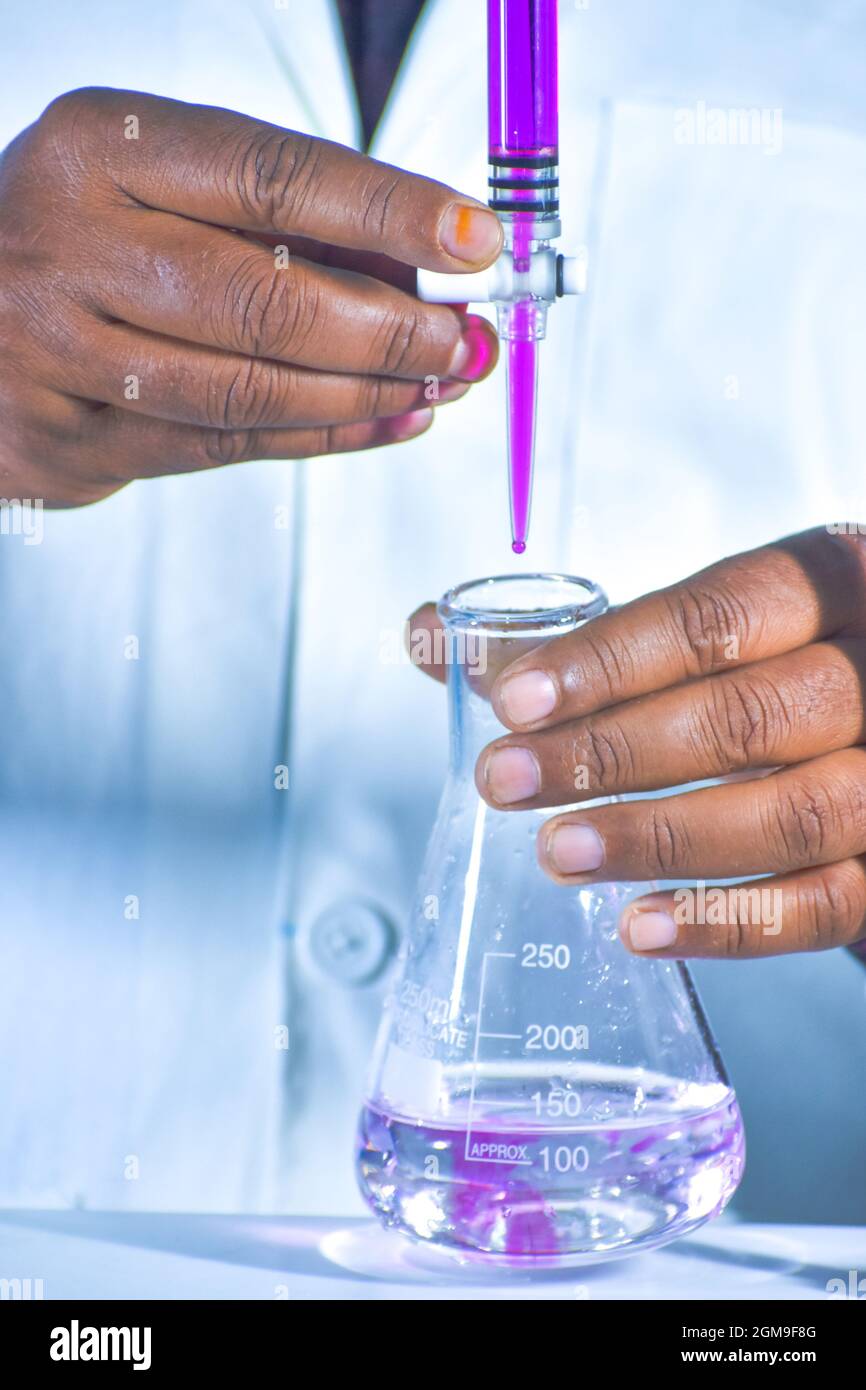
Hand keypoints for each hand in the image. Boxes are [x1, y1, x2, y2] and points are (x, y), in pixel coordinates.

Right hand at [0, 88, 500, 504]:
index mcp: (98, 149)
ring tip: (439, 385)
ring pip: (246, 389)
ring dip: (365, 394)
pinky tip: (387, 421)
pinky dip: (322, 438)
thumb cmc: (84, 233)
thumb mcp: (160, 181)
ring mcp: (61, 353)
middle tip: (465, 341)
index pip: (270, 176)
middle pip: (263, 300)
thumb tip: (427, 264)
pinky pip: (223, 448)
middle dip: (389, 329)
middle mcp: (70, 247)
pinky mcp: (74, 440)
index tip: (474, 241)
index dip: (389, 212)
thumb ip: (282, 215)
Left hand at [413, 527, 865, 959]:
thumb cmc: (777, 671)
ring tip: (558, 852)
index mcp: (834, 583)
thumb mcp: (709, 635)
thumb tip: (432, 635)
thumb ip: (583, 642)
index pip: (719, 613)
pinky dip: (731, 922)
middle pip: (749, 715)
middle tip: (505, 781)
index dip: (611, 659)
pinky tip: (641, 926)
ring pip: (793, 813)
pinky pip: (828, 904)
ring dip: (662, 838)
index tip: (513, 699)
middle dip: (613, 753)